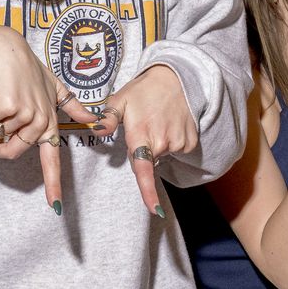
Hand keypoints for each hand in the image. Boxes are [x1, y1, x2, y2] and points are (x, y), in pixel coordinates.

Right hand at [0, 25, 96, 210]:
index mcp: (49, 119)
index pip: (53, 157)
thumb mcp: (50, 85)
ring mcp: (28, 112)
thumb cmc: (23, 66)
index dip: (53, 183)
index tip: (55, 206)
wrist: (3, 47)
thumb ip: (70, 104)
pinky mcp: (11, 106)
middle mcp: (41, 118)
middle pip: (14, 152)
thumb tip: (94, 119)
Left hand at [89, 65, 196, 216]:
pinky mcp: (190, 142)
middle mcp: (162, 142)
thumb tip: (97, 130)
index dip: (148, 192)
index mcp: (141, 134)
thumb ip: (108, 118)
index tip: (153, 210)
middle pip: (147, 161)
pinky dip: (171, 141)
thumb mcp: (121, 99)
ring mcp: (178, 143)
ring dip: (157, 144)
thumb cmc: (144, 90)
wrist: (177, 78)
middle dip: (142, 149)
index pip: (144, 170)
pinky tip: (169, 123)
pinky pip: (176, 150)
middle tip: (142, 125)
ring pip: (161, 155)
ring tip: (157, 120)